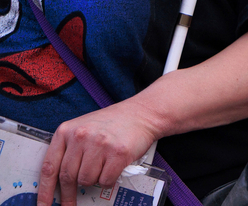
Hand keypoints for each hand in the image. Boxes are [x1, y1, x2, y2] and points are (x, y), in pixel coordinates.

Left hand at [36, 100, 162, 205]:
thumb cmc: (111, 124)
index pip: (50, 166)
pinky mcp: (118, 153)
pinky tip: (113, 167)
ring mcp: (100, 144)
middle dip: (69, 193)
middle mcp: (81, 136)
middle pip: (67, 177)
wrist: (142, 113)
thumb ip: (69, 150)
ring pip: (86, 180)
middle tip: (70, 203)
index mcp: (67, 131)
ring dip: (93, 180)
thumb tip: (58, 182)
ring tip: (102, 166)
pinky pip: (105, 181)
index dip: (45, 190)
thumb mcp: (83, 129)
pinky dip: (108, 180)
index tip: (43, 205)